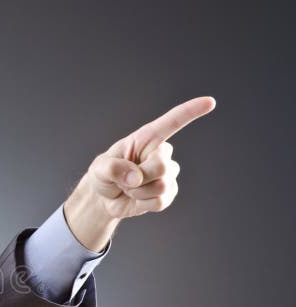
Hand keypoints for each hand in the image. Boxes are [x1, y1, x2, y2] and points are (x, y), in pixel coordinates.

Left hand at [64, 96, 215, 250]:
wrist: (105, 199)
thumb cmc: (102, 176)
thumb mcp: (98, 169)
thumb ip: (112, 169)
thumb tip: (136, 177)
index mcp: (147, 139)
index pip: (172, 123)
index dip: (190, 112)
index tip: (210, 102)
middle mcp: (161, 154)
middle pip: (162, 166)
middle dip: (140, 177)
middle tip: (124, 180)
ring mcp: (167, 174)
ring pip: (161, 186)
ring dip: (138, 192)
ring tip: (128, 188)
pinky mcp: (168, 193)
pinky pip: (160, 201)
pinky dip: (143, 203)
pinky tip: (137, 198)